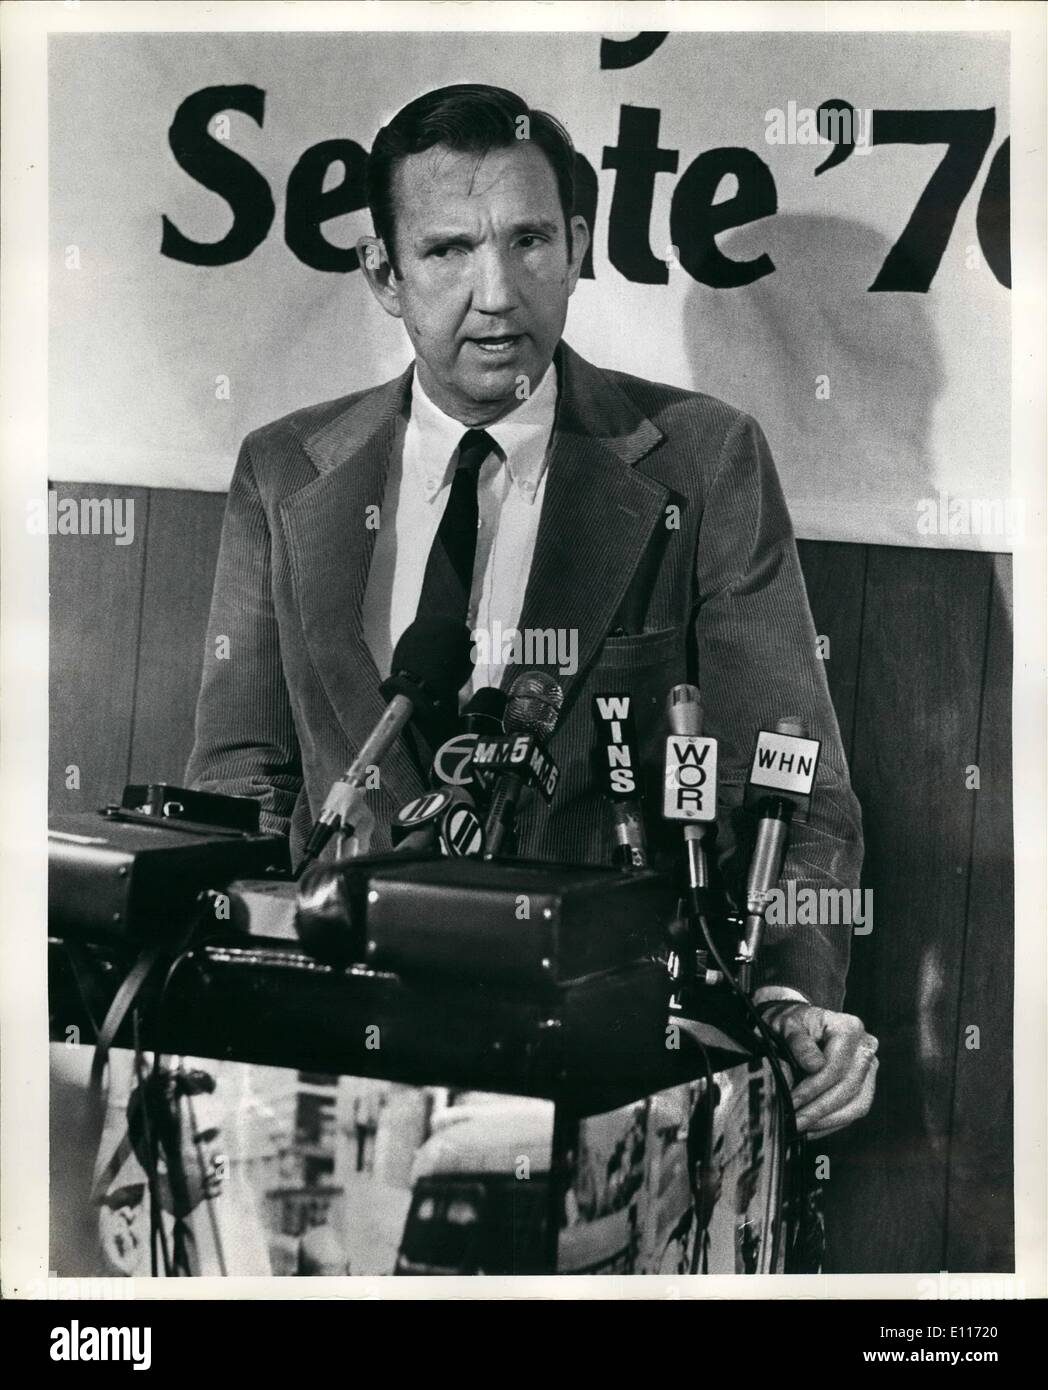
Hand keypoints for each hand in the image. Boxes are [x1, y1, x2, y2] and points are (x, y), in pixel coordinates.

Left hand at [759, 1002, 877, 1136]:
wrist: (799, 1023)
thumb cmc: (791, 1022)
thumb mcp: (787, 1023)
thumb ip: (798, 1041)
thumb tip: (815, 1066)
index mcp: (849, 1027)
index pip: (834, 1067)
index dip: (812, 1088)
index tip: (791, 1102)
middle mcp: (866, 1046)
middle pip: (849, 1087)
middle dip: (819, 1109)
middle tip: (794, 1122)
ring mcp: (870, 1067)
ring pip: (858, 1103)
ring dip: (828, 1120)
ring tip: (802, 1128)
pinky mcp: (866, 1084)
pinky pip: (856, 1109)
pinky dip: (834, 1122)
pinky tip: (812, 1128)